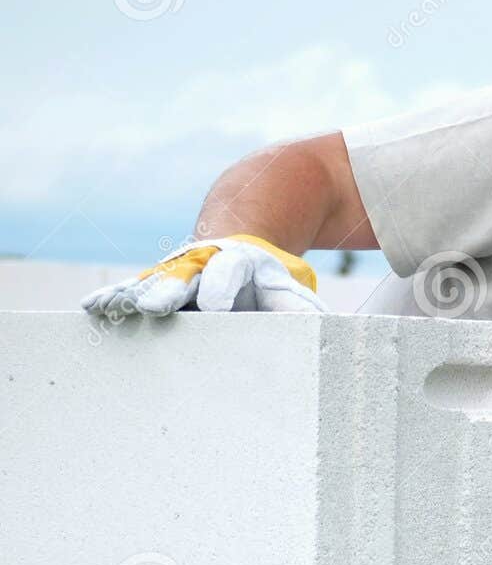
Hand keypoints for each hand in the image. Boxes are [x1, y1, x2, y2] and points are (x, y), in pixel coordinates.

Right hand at [81, 234, 325, 318]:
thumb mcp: (287, 285)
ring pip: (153, 282)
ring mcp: (176, 271)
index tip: (215, 303)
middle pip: (185, 276)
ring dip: (134, 296)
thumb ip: (297, 308)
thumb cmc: (266, 274)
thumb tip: (325, 333)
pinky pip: (133, 289)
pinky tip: (94, 309)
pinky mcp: (157, 281)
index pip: (230, 273)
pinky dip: (115, 297)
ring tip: (115, 308)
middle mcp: (202, 264)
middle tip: (158, 307)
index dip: (222, 286)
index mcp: (238, 263)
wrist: (240, 230)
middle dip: (170, 291)